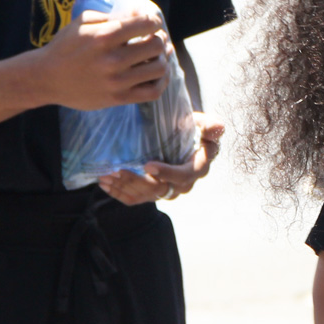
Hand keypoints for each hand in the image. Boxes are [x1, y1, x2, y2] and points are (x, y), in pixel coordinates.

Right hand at [22, 4, 171, 110]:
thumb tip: (139, 12)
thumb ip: (113, 16)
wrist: (46, 78)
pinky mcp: (118, 99)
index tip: (151, 22)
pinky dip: (162, 81)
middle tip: (155, 38)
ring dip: (163, 59)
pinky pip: (152, 92)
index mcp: (105, 37)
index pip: (146, 24)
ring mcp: (117, 82)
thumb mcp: (84, 21)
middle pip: (156, 45)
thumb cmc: (64, 46)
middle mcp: (113, 60)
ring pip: (159, 69)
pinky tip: (158, 74)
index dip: (154, 20)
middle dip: (159, 38)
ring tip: (158, 55)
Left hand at [98, 113, 224, 205]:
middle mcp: (182, 185)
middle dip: (136, 181)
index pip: (183, 175)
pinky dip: (119, 193)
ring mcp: (166, 191)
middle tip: (117, 170)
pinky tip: (104, 183)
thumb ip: (210, 126)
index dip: (166, 173)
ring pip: (145, 195)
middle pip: (159, 189)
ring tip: (106, 175)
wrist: (185, 140)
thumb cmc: (194, 130)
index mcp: (197, 167)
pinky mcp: (152, 193)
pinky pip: (136, 199)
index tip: (148, 165)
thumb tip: (218, 128)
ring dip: (124, 186)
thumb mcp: (203, 124)